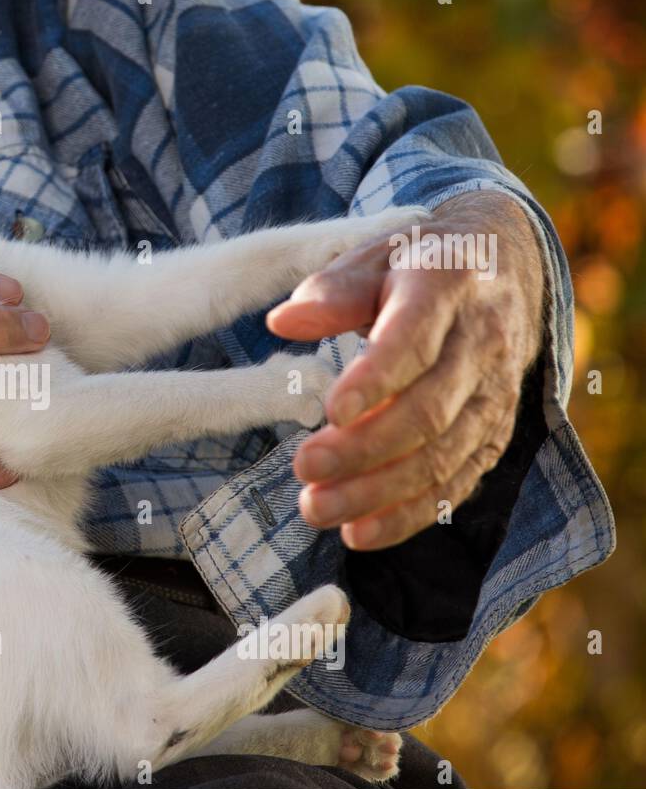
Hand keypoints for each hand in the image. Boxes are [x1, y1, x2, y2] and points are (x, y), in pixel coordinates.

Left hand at [266, 191, 544, 550]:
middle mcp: (481, 346)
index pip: (415, 339)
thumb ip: (333, 289)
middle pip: (428, 410)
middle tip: (303, 468)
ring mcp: (493, 396)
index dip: (376, 378)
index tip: (331, 410)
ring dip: (377, 492)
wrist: (505, 268)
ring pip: (442, 456)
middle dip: (363, 448)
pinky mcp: (494, 434)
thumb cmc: (420, 263)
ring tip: (316, 509)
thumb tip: (283, 320)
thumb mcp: (377, 255)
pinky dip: (409, 515)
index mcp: (447, 289)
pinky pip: (456, 484)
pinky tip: (359, 533)